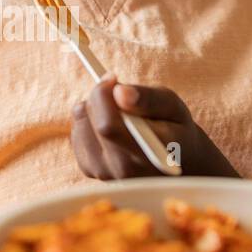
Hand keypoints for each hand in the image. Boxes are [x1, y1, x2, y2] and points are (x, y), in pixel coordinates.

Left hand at [70, 73, 238, 179]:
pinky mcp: (91, 171)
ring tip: (116, 110)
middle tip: (116, 89)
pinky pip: (76, 135)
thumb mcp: (173, 107)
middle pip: (92, 125)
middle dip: (99, 98)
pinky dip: (87, 122)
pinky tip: (107, 124)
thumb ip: (149, 99)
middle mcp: (124, 170)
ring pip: (80, 127)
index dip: (103, 96)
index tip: (113, 79)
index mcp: (148, 154)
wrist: (175, 161)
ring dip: (92, 110)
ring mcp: (105, 173)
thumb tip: (119, 92)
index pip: (108, 127)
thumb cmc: (175, 128)